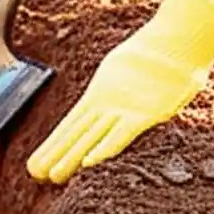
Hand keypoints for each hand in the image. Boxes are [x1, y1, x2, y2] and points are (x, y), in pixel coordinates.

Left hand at [27, 0, 213, 183]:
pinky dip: (106, 148)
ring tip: (52, 176)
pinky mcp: (146, 113)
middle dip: (56, 155)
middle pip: (77, 133)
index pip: (72, 124)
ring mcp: (125, 108)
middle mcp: (107, 102)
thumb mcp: (126, 69)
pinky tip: (88, 163)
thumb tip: (113, 101)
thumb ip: (118, 88)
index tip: (40, 162)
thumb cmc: (158, 51)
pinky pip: (123, 134)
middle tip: (36, 174)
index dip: (55, 144)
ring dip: (71, 157)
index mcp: (100, 93)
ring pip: (92, 137)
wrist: (177, 38)